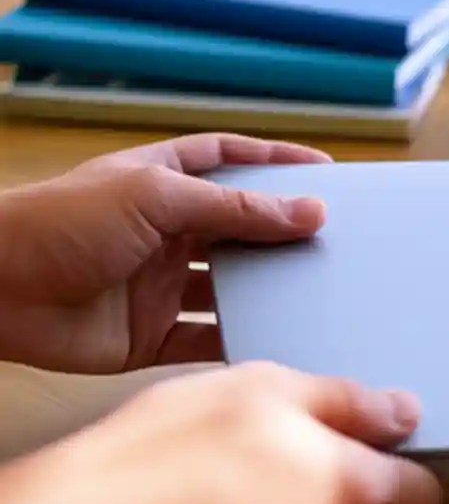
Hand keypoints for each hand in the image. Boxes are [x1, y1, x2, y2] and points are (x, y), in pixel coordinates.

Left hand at [0, 133, 330, 373]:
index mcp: (162, 183)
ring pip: (231, 289)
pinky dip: (239, 341)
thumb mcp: (155, 198)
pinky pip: (207, 341)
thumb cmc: (57, 224)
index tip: (325, 170)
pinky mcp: (151, 335)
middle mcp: (165, 233)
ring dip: (268, 291)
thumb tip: (310, 211)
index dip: (275, 161)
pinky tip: (274, 340)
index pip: (230, 162)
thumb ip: (235, 208)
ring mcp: (159, 285)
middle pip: (239, 230)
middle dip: (283, 234)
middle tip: (337, 241)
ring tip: (315, 292)